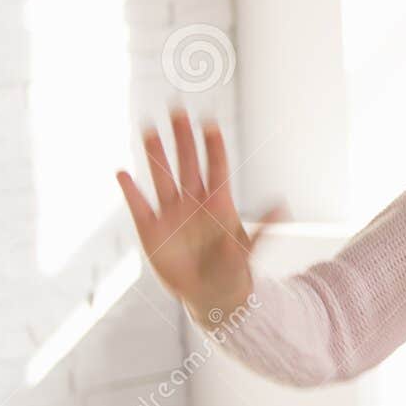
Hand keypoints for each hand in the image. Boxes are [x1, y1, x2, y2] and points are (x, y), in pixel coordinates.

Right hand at [115, 109, 284, 320]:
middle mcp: (193, 202)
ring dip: (155, 154)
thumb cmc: (233, 271)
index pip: (216, 168)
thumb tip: (284, 205)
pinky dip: (131, 192)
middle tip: (177, 108)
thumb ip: (265, 229)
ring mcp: (171, 214)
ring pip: (162, 177)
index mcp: (218, 204)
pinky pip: (139, 207)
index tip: (210, 122)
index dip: (213, 146)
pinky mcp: (151, 231)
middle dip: (183, 137)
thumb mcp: (249, 250)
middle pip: (188, 163)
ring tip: (149, 128)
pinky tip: (122, 174)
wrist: (211, 296)